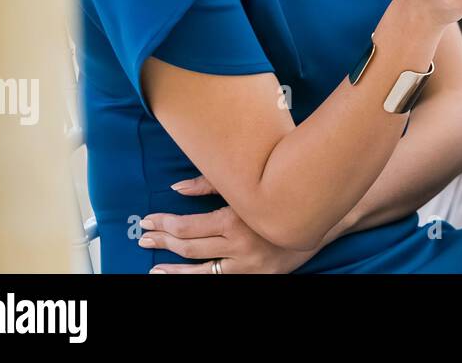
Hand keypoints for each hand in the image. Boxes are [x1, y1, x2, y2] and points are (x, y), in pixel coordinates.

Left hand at [139, 175, 317, 273]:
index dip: (164, 224)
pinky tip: (183, 277)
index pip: (187, 227)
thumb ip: (209, 184)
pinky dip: (198, 279)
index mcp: (236, 218)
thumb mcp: (245, 182)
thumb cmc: (278, 190)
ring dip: (174, 270)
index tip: (147, 221)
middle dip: (163, 242)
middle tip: (145, 238)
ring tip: (155, 268)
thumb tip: (176, 189)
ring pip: (201, 272)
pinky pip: (220, 279)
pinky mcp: (257, 275)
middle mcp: (241, 245)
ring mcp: (249, 264)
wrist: (317, 215)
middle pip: (189, 248)